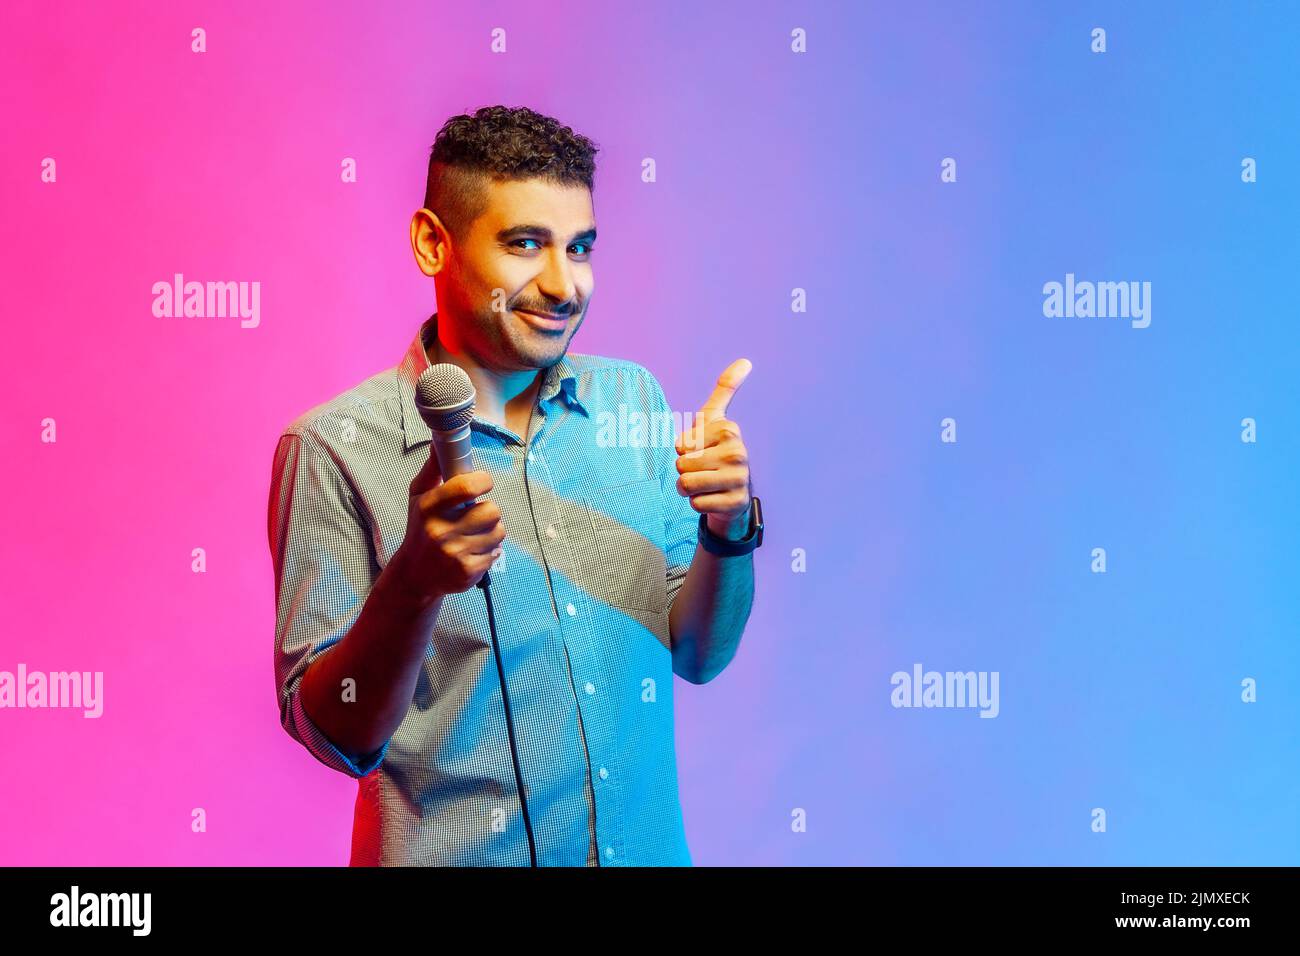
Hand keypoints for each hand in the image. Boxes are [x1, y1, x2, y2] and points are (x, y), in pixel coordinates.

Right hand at [390, 449, 505, 602]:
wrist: (415, 576)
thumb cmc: (420, 530)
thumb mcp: (418, 498)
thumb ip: (432, 470)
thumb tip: (438, 443)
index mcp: (429, 507)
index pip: (467, 486)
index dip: (483, 481)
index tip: (483, 483)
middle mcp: (441, 530)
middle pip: (492, 510)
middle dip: (488, 511)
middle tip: (476, 515)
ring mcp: (455, 553)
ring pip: (498, 531)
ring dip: (491, 532)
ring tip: (473, 535)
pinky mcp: (467, 571)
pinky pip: (496, 553)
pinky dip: (488, 551)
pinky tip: (472, 552)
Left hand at [673, 358, 753, 539]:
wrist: (734, 490)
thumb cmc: (717, 450)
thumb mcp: (715, 419)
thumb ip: (725, 389)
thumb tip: (745, 361)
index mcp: (729, 430)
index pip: (681, 445)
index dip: (684, 450)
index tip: (702, 449)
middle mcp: (738, 453)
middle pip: (681, 465)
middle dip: (685, 470)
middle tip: (703, 469)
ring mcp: (738, 479)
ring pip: (686, 485)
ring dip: (689, 488)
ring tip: (706, 483)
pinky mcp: (735, 502)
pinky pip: (696, 504)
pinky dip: (699, 503)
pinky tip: (713, 497)